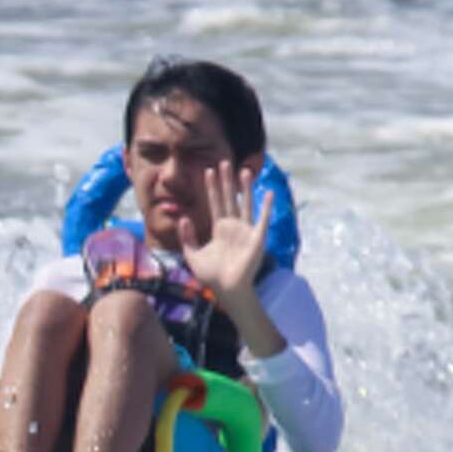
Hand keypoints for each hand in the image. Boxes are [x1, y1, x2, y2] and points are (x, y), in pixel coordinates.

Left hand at [182, 163, 269, 305]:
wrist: (227, 289)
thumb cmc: (211, 276)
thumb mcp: (192, 254)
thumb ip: (187, 237)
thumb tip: (184, 217)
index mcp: (220, 229)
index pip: (215, 203)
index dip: (212, 187)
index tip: (207, 171)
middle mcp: (233, 227)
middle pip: (229, 198)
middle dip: (226, 181)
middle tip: (223, 162)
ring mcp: (246, 231)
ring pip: (245, 204)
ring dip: (245, 188)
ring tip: (243, 170)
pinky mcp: (257, 238)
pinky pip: (263, 219)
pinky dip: (267, 206)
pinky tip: (268, 193)